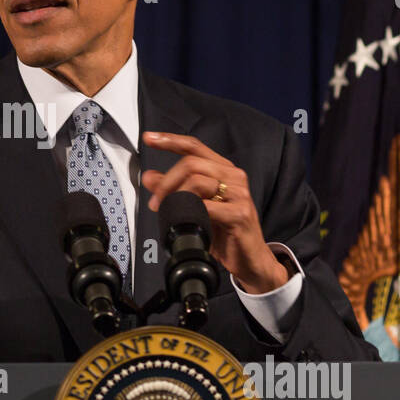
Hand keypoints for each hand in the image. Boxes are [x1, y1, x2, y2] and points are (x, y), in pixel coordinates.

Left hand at [141, 131, 289, 293]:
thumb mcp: (195, 209)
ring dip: (174, 197)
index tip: (149, 138)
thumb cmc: (225, 233)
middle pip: (191, 163)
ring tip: (166, 212)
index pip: (195, 147)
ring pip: (197, 181)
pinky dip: (190, 212)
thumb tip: (149, 177)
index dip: (170, 141)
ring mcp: (239, 194)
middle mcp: (233, 177)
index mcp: (223, 171)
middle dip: (167, 181)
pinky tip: (187, 221)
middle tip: (155, 200)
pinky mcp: (240, 213)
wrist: (250, 261)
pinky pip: (206, 206)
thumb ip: (174, 191)